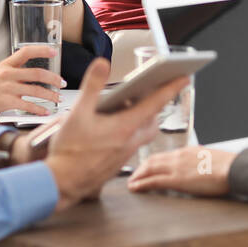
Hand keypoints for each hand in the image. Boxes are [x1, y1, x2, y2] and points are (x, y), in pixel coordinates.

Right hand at [0, 45, 64, 116]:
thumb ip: (14, 71)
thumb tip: (33, 74)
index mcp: (6, 64)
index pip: (26, 51)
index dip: (42, 50)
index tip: (54, 52)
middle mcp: (8, 74)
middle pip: (37, 73)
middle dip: (54, 79)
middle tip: (62, 83)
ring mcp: (7, 88)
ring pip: (36, 90)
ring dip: (50, 95)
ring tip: (57, 98)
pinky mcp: (6, 102)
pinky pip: (28, 105)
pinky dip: (39, 109)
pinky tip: (45, 111)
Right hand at [45, 58, 187, 209]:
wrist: (62, 183)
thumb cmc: (69, 150)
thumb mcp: (77, 112)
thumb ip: (92, 86)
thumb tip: (102, 63)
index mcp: (125, 127)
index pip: (155, 103)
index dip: (170, 88)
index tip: (184, 77)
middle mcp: (130, 141)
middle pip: (152, 120)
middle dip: (154, 106)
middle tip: (150, 93)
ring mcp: (125, 154)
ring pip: (142, 133)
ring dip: (140, 120)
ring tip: (125, 109)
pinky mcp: (117, 163)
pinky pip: (131, 144)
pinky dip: (128, 132)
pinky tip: (111, 129)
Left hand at [127, 147, 234, 196]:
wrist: (233, 168)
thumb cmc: (228, 166)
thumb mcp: (212, 158)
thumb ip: (203, 159)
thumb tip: (203, 159)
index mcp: (188, 151)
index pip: (165, 155)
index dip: (153, 161)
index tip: (147, 167)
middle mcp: (179, 156)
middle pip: (153, 160)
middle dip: (141, 168)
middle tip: (134, 175)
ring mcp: (176, 167)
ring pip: (149, 168)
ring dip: (138, 175)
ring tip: (131, 183)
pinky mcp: (177, 180)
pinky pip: (153, 181)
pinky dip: (141, 183)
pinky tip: (135, 188)